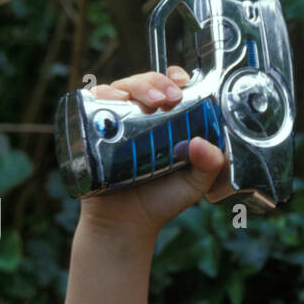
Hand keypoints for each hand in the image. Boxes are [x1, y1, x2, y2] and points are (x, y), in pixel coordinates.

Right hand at [77, 67, 231, 236]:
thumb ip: (210, 164)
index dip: (175, 78)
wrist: (126, 224)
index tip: (183, 84)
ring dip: (136, 85)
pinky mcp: (93, 129)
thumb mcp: (195, 183)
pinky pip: (94, 102)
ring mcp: (116, 121)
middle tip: (170, 96)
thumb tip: (203, 143)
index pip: (170, 87)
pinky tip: (117, 101)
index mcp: (166, 121)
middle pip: (146, 82)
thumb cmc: (161, 201)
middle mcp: (140, 116)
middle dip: (157, 81)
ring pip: (121, 87)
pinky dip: (104, 94)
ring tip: (150, 100)